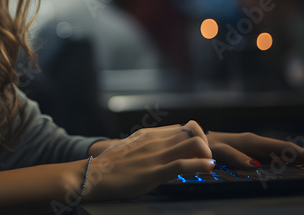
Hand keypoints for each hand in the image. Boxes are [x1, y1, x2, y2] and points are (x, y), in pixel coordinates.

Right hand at [82, 120, 214, 201]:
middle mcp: (155, 141)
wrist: (93, 175)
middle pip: (192, 131)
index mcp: (150, 135)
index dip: (197, 137)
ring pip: (193, 143)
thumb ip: (146, 147)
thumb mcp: (131, 148)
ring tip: (209, 164)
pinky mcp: (154, 172)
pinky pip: (183, 165)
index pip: (183, 127)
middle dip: (206, 143)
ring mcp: (155, 156)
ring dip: (207, 153)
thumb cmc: (110, 166)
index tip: (199, 151)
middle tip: (206, 158)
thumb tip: (158, 151)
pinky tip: (209, 167)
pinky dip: (200, 165)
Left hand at [206, 131, 303, 167]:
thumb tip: (254, 164)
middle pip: (287, 151)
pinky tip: (291, 172)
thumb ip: (235, 156)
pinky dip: (284, 165)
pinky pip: (272, 160)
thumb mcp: (220, 151)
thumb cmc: (208, 146)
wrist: (197, 143)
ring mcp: (256, 149)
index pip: (284, 147)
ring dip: (296, 163)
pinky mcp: (252, 155)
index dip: (302, 154)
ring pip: (281, 156)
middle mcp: (257, 144)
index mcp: (253, 142)